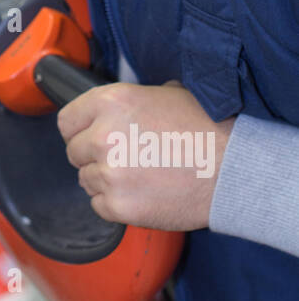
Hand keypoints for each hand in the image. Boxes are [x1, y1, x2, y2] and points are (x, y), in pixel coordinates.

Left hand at [56, 80, 236, 230]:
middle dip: (94, 156)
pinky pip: (99, 206)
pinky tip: (142, 193)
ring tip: (140, 176)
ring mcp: (109, 173)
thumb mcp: (167, 94)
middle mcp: (102, 136)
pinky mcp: (118, 205)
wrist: (232, 169)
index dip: (80, 130)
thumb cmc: (206, 128)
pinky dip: (115, 204)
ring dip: (106, 181)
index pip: (67, 120)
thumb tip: (116, 110)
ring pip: (86, 180)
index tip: (91, 136)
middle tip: (126, 158)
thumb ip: (130, 102)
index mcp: (111, 102)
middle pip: (74, 152)